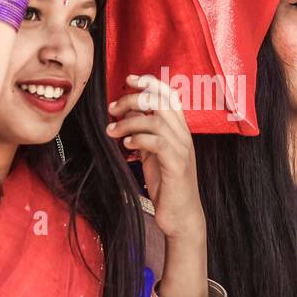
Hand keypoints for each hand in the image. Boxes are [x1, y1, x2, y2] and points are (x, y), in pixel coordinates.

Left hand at [106, 74, 205, 243]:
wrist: (181, 216)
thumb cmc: (166, 186)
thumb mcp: (151, 154)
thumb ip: (143, 133)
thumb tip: (127, 114)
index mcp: (180, 130)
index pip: (169, 95)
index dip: (150, 82)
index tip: (129, 80)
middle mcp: (184, 135)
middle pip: (160, 102)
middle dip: (133, 99)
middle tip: (112, 109)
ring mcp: (182, 149)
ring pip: (156, 120)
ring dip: (128, 123)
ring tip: (112, 132)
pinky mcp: (177, 165)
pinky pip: (157, 142)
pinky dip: (138, 140)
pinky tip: (126, 146)